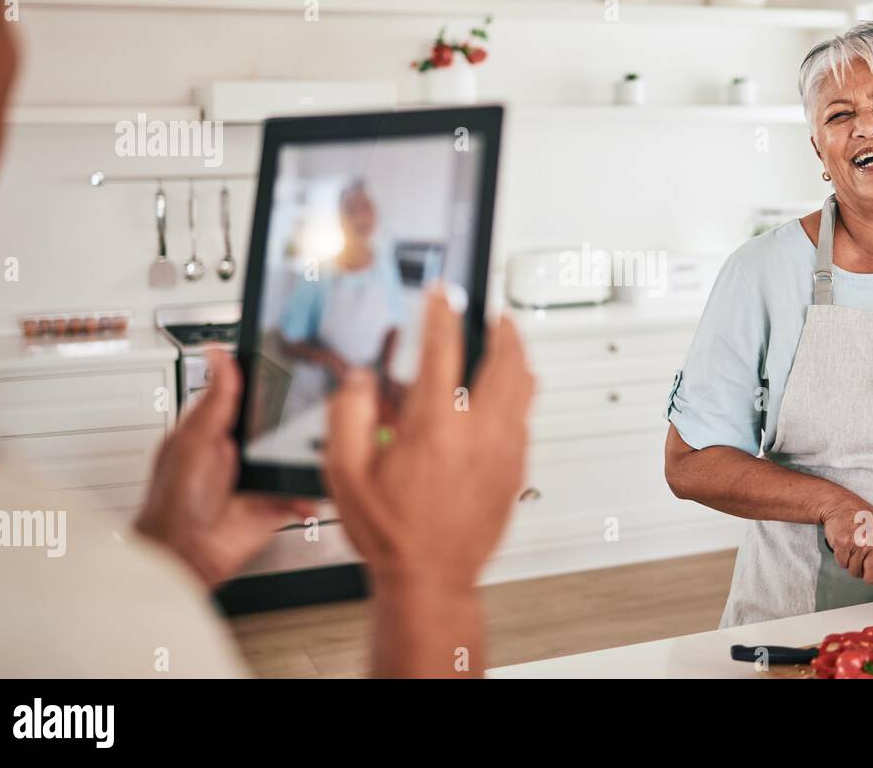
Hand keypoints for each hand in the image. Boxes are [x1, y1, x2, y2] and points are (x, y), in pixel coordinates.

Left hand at [135, 349, 316, 587]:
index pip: (248, 396)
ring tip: (323, 448)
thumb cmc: (175, 498)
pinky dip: (309, 491)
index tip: (296, 366)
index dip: (270, 382)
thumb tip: (219, 354)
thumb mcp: (196, 439)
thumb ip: (215, 399)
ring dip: (308, 457)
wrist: (187, 552)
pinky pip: (301, 492)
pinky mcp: (274, 502)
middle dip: (298, 421)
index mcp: (217, 429)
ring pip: (293, 457)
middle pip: (278, 425)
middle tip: (318, 411)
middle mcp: (240, 451)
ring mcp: (259, 477)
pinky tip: (309, 488)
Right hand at [324, 287, 534, 590]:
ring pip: (526, 385)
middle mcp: (477, 431)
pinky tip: (507, 396)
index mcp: (434, 425)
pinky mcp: (517, 468)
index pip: (443, 348)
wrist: (431, 576)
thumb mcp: (345, 474)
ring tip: (509, 343)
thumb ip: (347, 416)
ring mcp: (504, 449)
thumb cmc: (392, 532)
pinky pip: (527, 417)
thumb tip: (360, 381)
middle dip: (501, 327)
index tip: (443, 295)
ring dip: (518, 356)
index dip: (443, 311)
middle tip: (494, 314)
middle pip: (504, 358)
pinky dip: (520, 394)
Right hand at [819, 493, 872, 583]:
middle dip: (868, 573)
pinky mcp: (843, 544)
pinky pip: (843, 564)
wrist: (840, 503)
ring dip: (853, 564)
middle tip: (866, 561)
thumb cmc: (862, 515)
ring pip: (856, 572)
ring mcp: (859, 543)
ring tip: (855, 549)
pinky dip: (842, 558)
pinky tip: (846, 546)